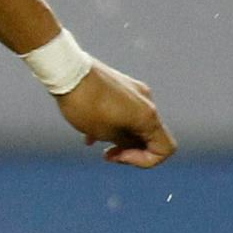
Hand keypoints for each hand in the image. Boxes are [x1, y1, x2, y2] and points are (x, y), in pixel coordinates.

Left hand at [58, 64, 173, 167]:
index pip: (165, 148)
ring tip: (94, 140)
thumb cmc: (86, 105)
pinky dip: (111, 123)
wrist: (67, 71)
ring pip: (135, 123)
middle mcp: (147, 101)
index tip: (121, 155)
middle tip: (107, 154)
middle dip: (129, 150)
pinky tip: (88, 131)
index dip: (145, 161)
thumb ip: (125, 142)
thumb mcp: (105, 133)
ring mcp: (134, 90)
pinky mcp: (121, 84)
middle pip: (149, 136)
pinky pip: (124, 110)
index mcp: (148, 116)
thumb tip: (132, 143)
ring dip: (118, 137)